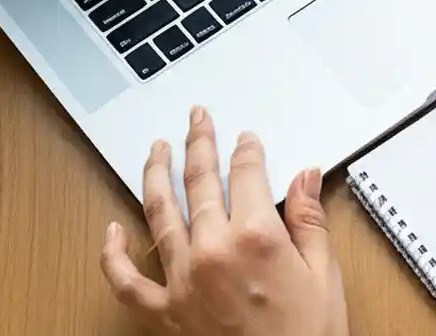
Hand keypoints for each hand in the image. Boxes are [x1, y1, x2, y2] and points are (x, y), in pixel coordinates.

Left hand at [100, 106, 347, 335]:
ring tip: (156, 151)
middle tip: (197, 121)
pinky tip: (112, 230)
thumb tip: (306, 176)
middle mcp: (213, 251)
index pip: (246, 173)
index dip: (246, 150)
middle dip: (199, 144)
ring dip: (155, 175)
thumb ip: (310, 220)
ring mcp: (183, 281)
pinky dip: (113, 254)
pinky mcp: (165, 314)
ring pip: (159, 214)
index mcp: (257, 237)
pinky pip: (126, 281)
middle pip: (200, 182)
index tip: (246, 140)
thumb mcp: (324, 275)